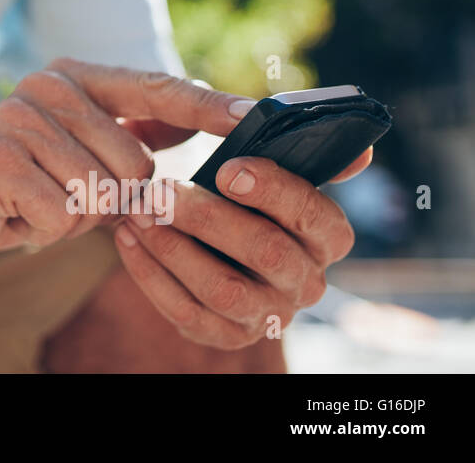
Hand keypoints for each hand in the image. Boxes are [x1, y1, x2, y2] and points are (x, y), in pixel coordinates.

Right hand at [0, 58, 255, 271]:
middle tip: (64, 196)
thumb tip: (215, 117)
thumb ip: (140, 137)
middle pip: (134, 164)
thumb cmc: (22, 184)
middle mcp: (47, 85)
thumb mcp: (86, 158)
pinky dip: (46, 230)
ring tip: (37, 202)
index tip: (253, 116)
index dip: (206, 106)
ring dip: (74, 217)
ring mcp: (17, 117)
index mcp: (75, 77)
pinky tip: (14, 213)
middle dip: (111, 200)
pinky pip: (62, 216)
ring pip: (99, 193)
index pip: (155, 88)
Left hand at [113, 156, 364, 348]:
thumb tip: (358, 151)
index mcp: (325, 236)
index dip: (274, 190)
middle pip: (265, 251)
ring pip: (224, 289)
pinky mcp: (225, 335)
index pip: (315, 215)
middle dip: (207, 217)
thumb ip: (291, 149)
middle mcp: (305, 281)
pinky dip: (150, 274)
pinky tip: (127, 237)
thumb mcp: (256, 161)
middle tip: (160, 189)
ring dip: (174, 247)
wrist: (192, 231)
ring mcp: (267, 314)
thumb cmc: (229, 189)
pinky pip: (186, 313)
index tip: (228, 168)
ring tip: (138, 211)